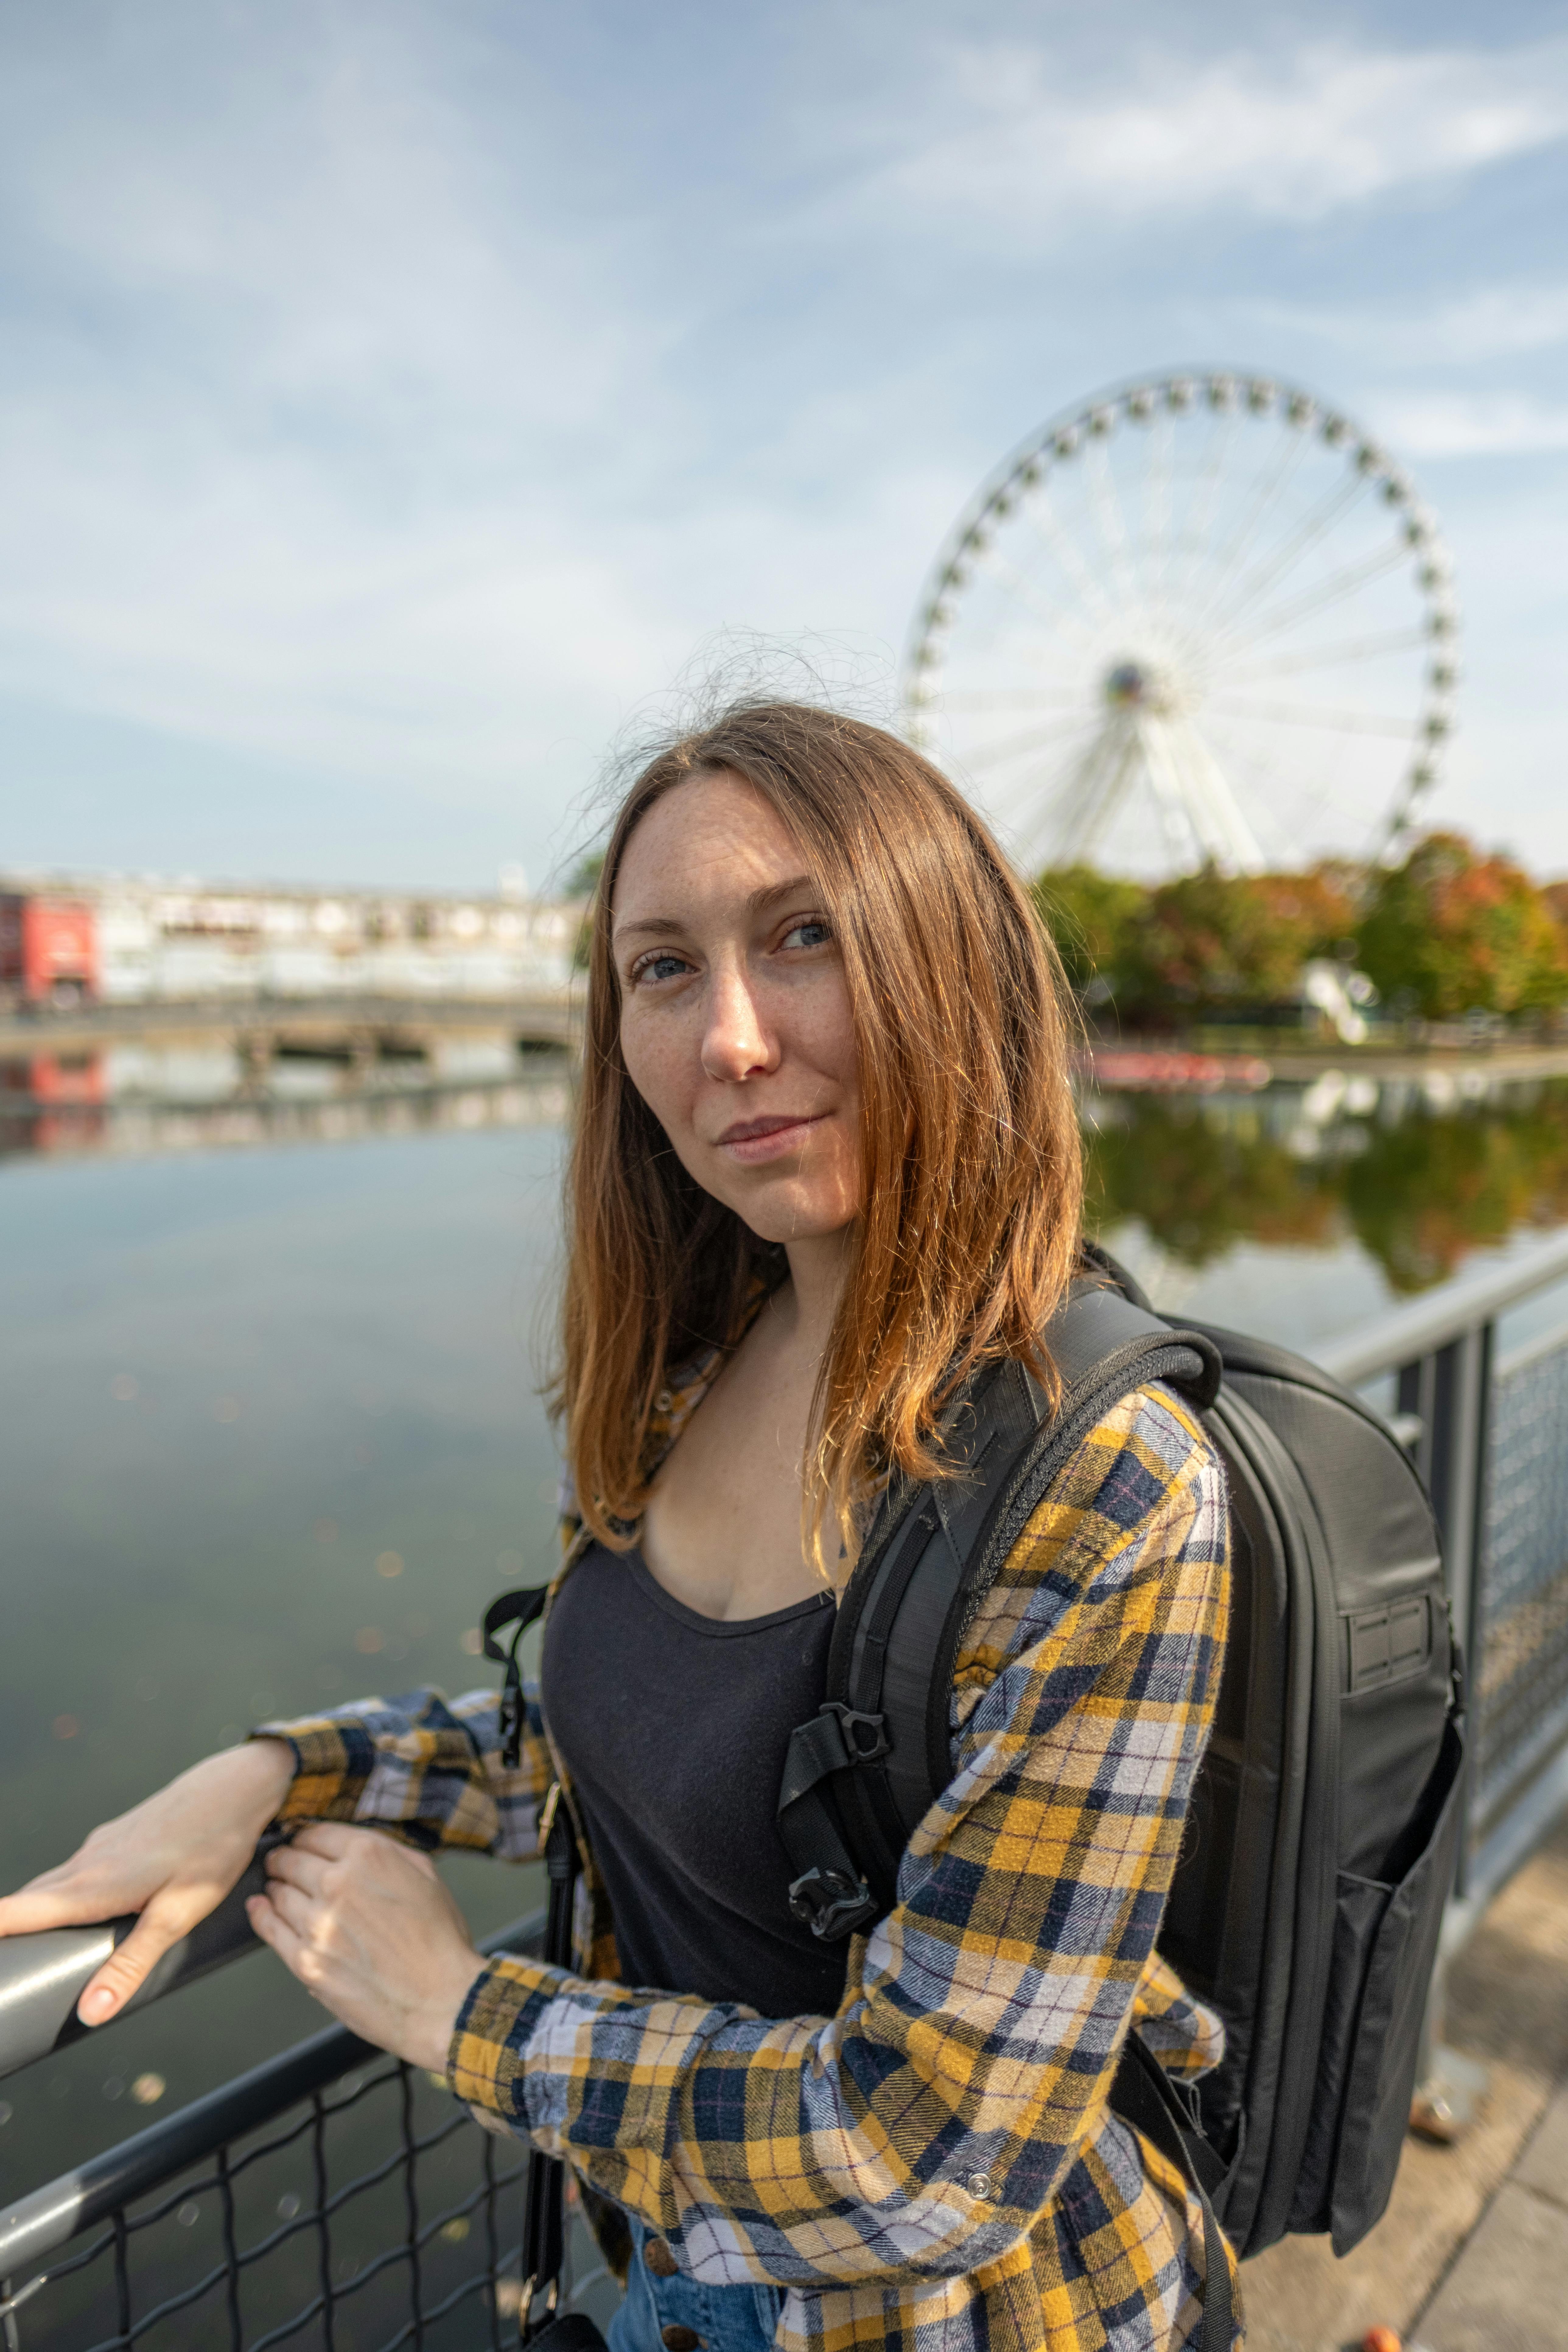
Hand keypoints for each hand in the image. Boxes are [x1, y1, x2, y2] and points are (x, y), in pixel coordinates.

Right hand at [0, 1741, 295, 2026]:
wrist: (234, 1788)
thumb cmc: (211, 1850)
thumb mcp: (177, 1915)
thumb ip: (132, 1964)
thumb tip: (90, 2013)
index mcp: (92, 1886)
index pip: (17, 1912)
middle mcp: (86, 1863)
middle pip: (26, 1902)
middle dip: (5, 1930)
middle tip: (5, 1967)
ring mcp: (99, 1846)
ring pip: (49, 1884)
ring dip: (29, 1911)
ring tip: (20, 1944)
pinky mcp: (115, 1837)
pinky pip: (72, 1870)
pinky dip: (57, 1891)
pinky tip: (69, 1907)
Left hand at [248, 1823, 483, 2074]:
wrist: (440, 1999)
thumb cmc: (439, 1940)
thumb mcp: (425, 1875)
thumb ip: (387, 1850)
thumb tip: (353, 1843)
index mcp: (369, 1856)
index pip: (316, 1833)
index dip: (305, 1836)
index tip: (301, 1841)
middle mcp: (338, 1883)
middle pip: (291, 1859)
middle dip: (284, 1859)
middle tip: (281, 1862)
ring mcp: (318, 1924)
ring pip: (278, 1892)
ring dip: (275, 1886)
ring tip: (277, 1887)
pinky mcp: (306, 1961)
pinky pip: (269, 1929)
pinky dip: (260, 1913)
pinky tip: (258, 1907)